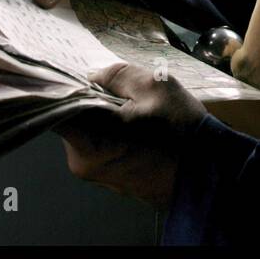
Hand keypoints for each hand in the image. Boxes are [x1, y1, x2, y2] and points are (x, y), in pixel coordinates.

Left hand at [55, 62, 207, 207]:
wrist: (210, 176)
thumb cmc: (183, 131)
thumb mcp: (154, 86)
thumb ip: (115, 75)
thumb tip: (92, 77)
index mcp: (89, 137)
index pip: (50, 107)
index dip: (51, 87)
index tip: (60, 75)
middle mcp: (82, 162)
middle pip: (71, 118)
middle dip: (91, 102)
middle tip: (122, 94)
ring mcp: (96, 176)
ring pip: (87, 134)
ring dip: (104, 120)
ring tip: (139, 115)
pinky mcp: (110, 184)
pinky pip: (101, 150)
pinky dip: (114, 137)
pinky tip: (142, 132)